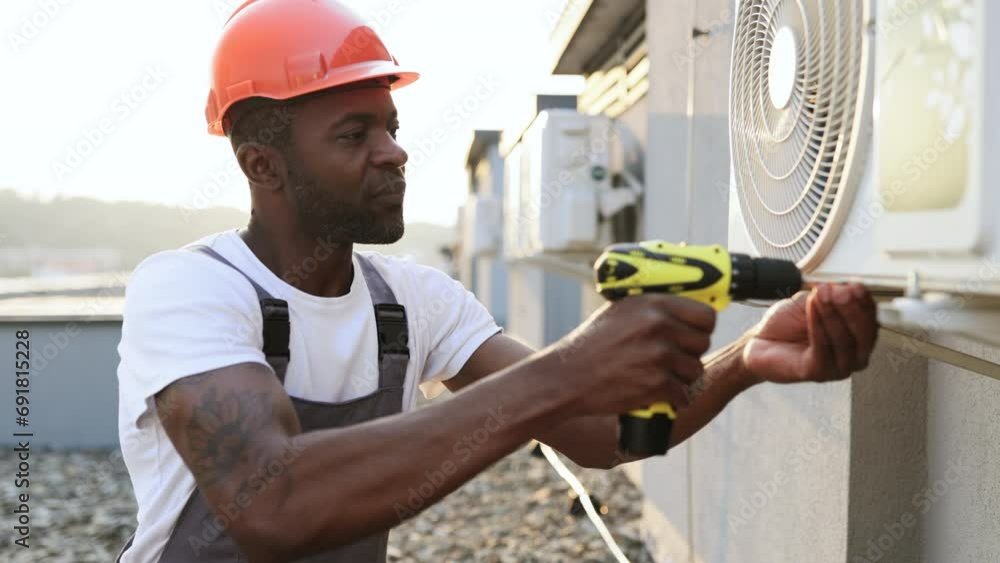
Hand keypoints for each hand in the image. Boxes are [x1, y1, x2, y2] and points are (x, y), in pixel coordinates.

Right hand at [549, 294, 715, 415]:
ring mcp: (658, 356)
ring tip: (658, 377)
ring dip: (681, 378)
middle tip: (671, 359)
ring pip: (695, 370)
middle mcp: (658, 326)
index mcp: (652, 304)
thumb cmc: (592, 344)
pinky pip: (682, 394)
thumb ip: (653, 309)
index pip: (705, 314)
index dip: (703, 327)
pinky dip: (672, 399)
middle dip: (690, 353)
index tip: (693, 335)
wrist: (567, 377)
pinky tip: (655, 394)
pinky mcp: (656, 384)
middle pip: (703, 342)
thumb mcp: (621, 312)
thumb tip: (686, 309)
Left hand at [742, 283, 877, 383]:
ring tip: (820, 298)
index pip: (870, 319)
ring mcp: (838, 367)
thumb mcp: (810, 302)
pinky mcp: (818, 373)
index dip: (865, 302)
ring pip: (844, 341)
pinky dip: (818, 327)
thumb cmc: (787, 325)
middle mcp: (853, 355)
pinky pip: (823, 349)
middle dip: (851, 309)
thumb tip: (847, 288)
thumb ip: (830, 296)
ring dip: (832, 316)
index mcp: (856, 336)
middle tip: (839, 292)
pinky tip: (811, 311)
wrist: (759, 342)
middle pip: (863, 334)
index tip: (855, 287)